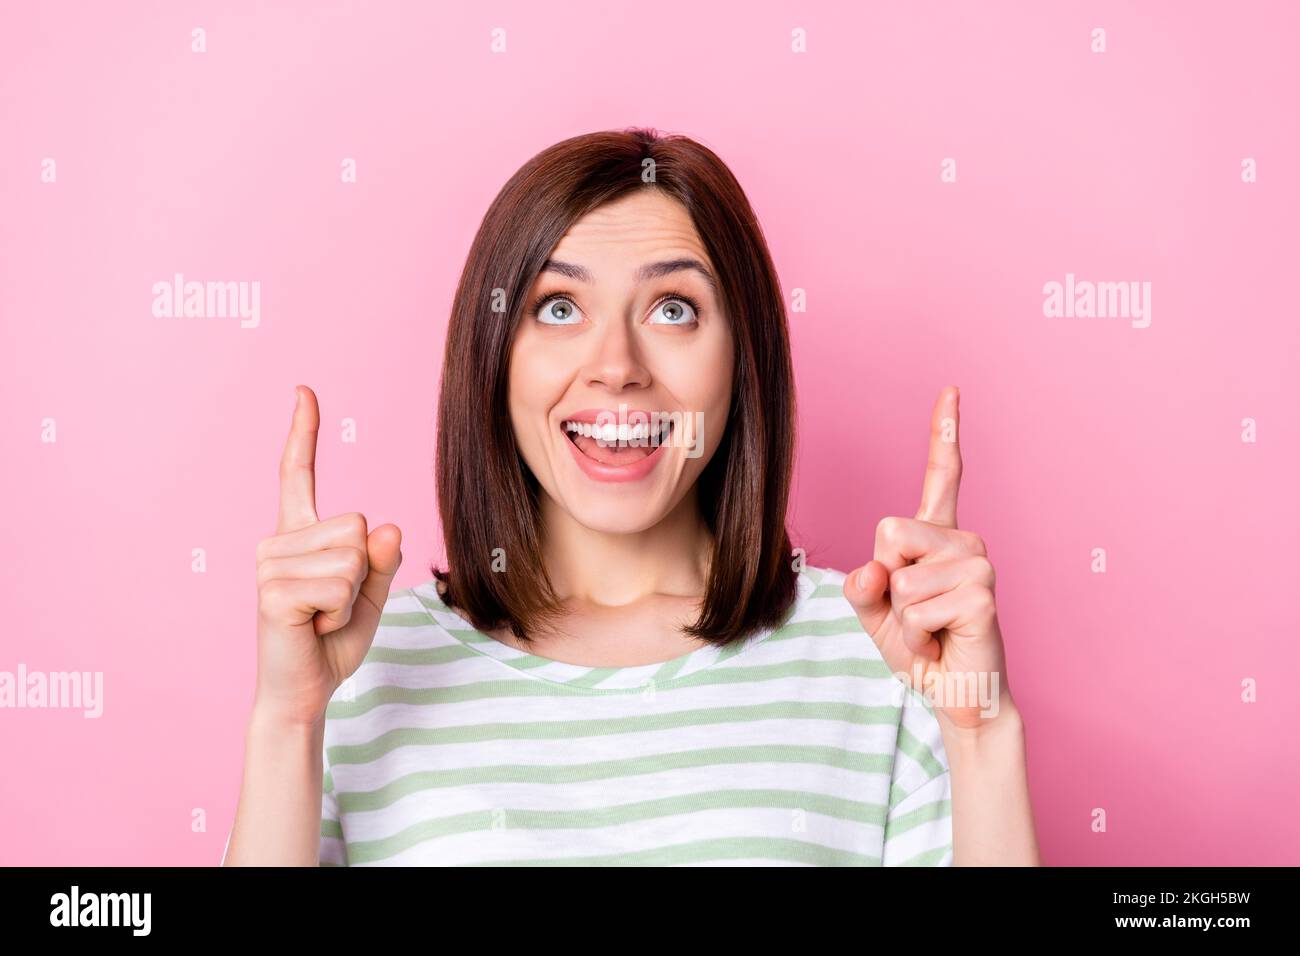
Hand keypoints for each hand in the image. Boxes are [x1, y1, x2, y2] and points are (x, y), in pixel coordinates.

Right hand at [252, 385, 402, 725]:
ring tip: (321, 617)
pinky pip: (341, 584)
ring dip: (352, 596)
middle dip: (362, 571)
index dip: (303, 432)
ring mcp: (270, 564)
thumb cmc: (332, 641)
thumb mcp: (371, 595)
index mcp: (299, 535)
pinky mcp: (273, 591)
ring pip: (353, 556)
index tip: (304, 390)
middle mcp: (277, 540)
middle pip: (357, 524)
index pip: (299, 473)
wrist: (303, 691)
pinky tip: (314, 626)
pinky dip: (342, 612)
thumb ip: (382, 560)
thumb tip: (389, 527)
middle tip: (332, 605)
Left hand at [844, 386, 1011, 732]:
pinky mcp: (983, 596)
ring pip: (899, 579)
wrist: (955, 694)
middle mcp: (965, 542)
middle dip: (885, 583)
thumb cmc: (920, 649)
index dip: (944, 432)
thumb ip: (864, 585)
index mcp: (938, 537)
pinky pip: (914, 608)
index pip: (944, 476)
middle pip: (888, 532)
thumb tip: (875, 571)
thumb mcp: (876, 611)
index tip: (951, 389)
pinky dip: (914, 636)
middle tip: (916, 614)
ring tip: (931, 631)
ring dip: (901, 619)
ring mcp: (979, 565)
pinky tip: (941, 642)